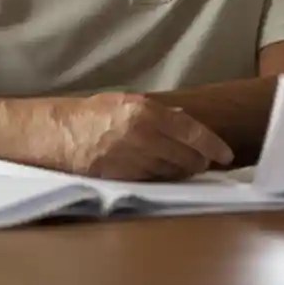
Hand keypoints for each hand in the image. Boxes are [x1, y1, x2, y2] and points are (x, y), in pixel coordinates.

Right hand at [56, 93, 233, 180]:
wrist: (57, 134)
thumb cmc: (93, 114)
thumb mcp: (127, 102)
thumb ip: (159, 112)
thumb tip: (185, 117)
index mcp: (146, 112)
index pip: (191, 131)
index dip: (213, 146)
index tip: (226, 156)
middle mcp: (142, 136)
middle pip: (186, 157)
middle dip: (199, 162)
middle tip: (205, 163)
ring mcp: (131, 159)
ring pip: (171, 172)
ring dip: (182, 172)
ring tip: (186, 168)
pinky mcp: (121, 178)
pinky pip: (152, 182)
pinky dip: (162, 179)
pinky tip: (164, 175)